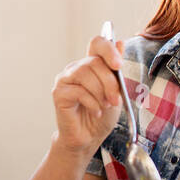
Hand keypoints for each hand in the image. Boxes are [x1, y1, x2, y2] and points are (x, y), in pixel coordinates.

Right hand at [51, 33, 125, 156]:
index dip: (108, 49)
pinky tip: (95, 111)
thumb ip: (116, 69)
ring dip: (101, 93)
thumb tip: (120, 42)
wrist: (89, 138)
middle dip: (109, 82)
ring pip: (85, 74)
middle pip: (94, 62)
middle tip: (115, 100)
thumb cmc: (102, 114)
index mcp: (90, 64)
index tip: (118, 66)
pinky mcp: (58, 93)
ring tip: (105, 106)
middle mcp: (75, 68)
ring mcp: (65, 79)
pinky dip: (92, 103)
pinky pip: (78, 91)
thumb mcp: (116, 91)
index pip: (97, 43)